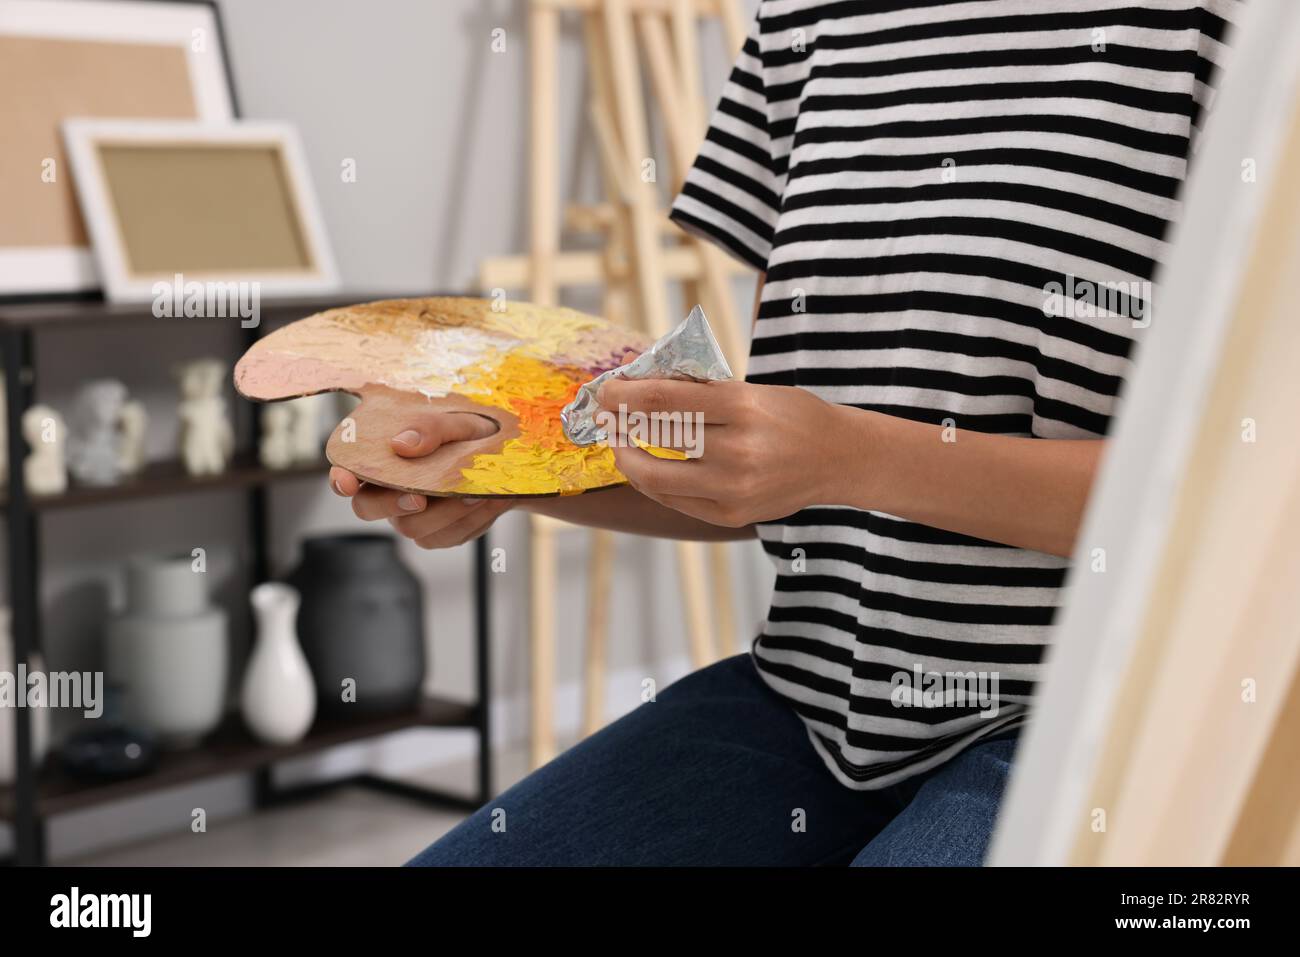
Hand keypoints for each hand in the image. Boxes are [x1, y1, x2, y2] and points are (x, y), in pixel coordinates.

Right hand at [328, 412, 511, 548]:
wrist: (505, 462)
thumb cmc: (472, 435)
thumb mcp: (460, 422)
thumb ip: (432, 428)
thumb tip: (402, 445)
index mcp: (382, 460)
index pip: (348, 470)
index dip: (341, 478)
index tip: (347, 480)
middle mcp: (387, 491)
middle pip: (366, 508)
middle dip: (391, 504)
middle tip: (419, 497)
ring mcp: (410, 516)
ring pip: (411, 528)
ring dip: (445, 511)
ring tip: (475, 493)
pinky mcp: (436, 534)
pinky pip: (444, 537)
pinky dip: (469, 521)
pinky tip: (485, 501)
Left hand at [596, 378, 849, 526]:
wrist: (837, 458)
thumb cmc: (791, 416)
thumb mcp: (751, 389)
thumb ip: (700, 392)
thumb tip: (641, 386)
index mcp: (743, 405)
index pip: (665, 399)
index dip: (626, 395)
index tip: (606, 391)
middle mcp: (738, 448)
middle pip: (657, 436)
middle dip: (620, 424)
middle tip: (606, 415)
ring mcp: (734, 486)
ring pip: (657, 477)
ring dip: (628, 458)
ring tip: (619, 444)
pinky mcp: (731, 514)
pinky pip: (675, 500)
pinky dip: (654, 483)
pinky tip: (646, 469)